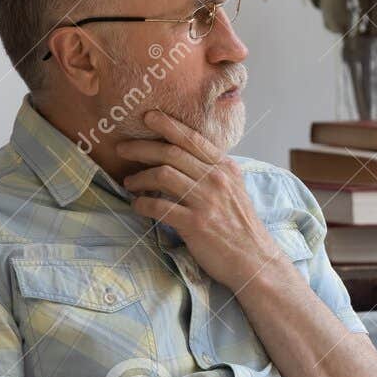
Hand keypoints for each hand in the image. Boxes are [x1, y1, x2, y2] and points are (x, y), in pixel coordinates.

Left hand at [119, 110, 279, 292]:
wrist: (254, 260)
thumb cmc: (240, 226)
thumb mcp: (234, 189)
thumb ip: (212, 171)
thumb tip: (184, 159)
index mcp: (225, 167)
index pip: (192, 138)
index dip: (168, 125)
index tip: (148, 116)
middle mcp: (216, 179)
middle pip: (171, 153)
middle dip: (141, 147)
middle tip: (123, 148)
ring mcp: (206, 201)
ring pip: (162, 176)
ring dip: (140, 178)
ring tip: (129, 182)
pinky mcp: (196, 224)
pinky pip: (160, 207)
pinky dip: (143, 204)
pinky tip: (138, 206)